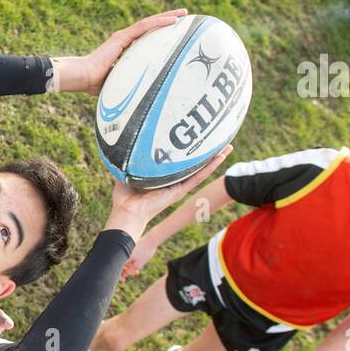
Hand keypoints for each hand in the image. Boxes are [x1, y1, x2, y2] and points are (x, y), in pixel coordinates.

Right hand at [53, 9, 186, 94]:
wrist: (83, 78)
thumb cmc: (96, 85)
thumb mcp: (121, 82)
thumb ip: (131, 83)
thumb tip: (144, 96)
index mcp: (125, 49)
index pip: (146, 37)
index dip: (160, 32)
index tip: (175, 31)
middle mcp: (125, 40)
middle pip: (150, 26)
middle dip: (168, 20)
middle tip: (184, 16)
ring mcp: (123, 37)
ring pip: (150, 23)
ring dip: (168, 17)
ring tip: (184, 13)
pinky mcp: (122, 37)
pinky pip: (144, 27)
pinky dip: (159, 22)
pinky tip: (173, 20)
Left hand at [107, 145, 233, 235]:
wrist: (127, 212)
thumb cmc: (124, 198)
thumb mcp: (126, 172)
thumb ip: (128, 160)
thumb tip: (121, 144)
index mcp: (162, 178)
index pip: (178, 162)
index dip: (186, 151)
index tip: (194, 138)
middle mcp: (174, 181)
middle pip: (194, 164)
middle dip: (205, 152)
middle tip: (218, 138)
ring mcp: (179, 186)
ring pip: (201, 169)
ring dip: (215, 158)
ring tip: (228, 145)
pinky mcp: (181, 190)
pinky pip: (199, 175)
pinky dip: (211, 166)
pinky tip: (221, 156)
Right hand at [120, 237, 156, 282]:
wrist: (151, 240)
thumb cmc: (145, 252)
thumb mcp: (138, 264)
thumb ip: (130, 271)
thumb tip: (124, 274)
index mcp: (123, 256)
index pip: (117, 268)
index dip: (119, 276)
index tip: (124, 280)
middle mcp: (122, 252)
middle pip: (119, 264)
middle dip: (126, 271)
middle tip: (134, 274)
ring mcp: (125, 249)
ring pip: (124, 260)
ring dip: (129, 267)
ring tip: (137, 270)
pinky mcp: (128, 247)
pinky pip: (126, 256)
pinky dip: (130, 261)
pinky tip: (137, 263)